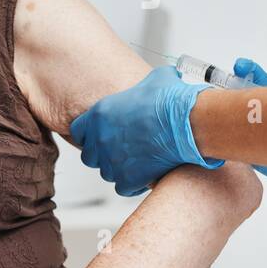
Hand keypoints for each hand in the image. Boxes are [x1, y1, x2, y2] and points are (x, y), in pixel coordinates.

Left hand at [70, 65, 222, 194]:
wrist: (188, 123)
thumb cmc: (172, 100)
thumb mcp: (154, 80)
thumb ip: (143, 85)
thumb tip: (156, 83)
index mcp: (100, 114)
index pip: (78, 131)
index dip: (90, 134)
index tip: (103, 134)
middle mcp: (101, 138)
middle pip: (89, 156)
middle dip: (103, 154)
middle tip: (122, 150)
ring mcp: (113, 161)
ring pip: (106, 172)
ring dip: (119, 169)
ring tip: (138, 161)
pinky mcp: (128, 178)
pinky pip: (123, 187)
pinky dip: (133, 184)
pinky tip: (145, 174)